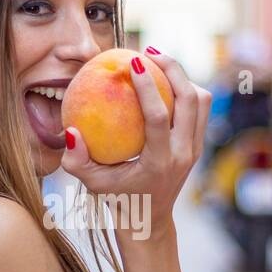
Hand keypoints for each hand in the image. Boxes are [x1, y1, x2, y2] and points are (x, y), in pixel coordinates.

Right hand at [62, 49, 210, 240]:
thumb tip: (70, 131)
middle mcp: (183, 154)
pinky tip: (162, 80)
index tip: (132, 61)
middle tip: (149, 51)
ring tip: (158, 61)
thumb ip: (76, 160)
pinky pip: (199, 108)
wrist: (150, 219)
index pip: (159, 117)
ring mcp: (194, 149)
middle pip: (190, 100)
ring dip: (183, 76)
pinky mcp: (197, 144)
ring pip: (201, 100)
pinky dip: (185, 88)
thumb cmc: (117, 199)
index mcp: (160, 163)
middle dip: (173, 68)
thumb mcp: (92, 184)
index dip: (148, 87)